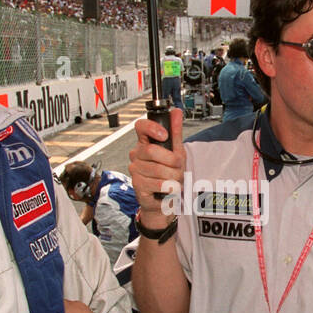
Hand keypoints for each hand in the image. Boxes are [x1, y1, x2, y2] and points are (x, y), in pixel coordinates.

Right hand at [128, 107, 185, 227]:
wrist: (164, 200)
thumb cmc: (168, 174)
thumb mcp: (176, 152)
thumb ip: (176, 133)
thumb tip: (176, 112)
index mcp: (145, 143)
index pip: (140, 126)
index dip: (152, 128)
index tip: (165, 135)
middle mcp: (136, 155)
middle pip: (152, 151)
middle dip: (172, 161)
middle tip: (178, 168)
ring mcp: (135, 171)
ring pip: (158, 170)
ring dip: (173, 177)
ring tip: (174, 180)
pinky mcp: (137, 186)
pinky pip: (158, 183)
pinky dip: (170, 187)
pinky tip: (168, 188)